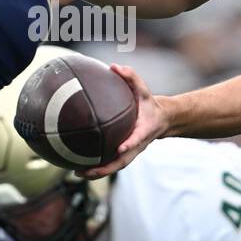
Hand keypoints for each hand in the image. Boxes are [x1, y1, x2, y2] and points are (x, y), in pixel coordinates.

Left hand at [80, 64, 168, 178]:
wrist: (162, 119)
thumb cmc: (149, 104)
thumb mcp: (144, 89)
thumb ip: (131, 77)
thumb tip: (114, 66)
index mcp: (144, 130)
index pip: (138, 139)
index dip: (130, 144)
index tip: (121, 147)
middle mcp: (137, 145)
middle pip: (122, 161)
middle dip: (105, 168)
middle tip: (87, 171)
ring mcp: (131, 152)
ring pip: (115, 166)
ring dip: (97, 173)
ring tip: (77, 173)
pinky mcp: (125, 154)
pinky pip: (111, 163)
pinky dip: (97, 168)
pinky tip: (79, 167)